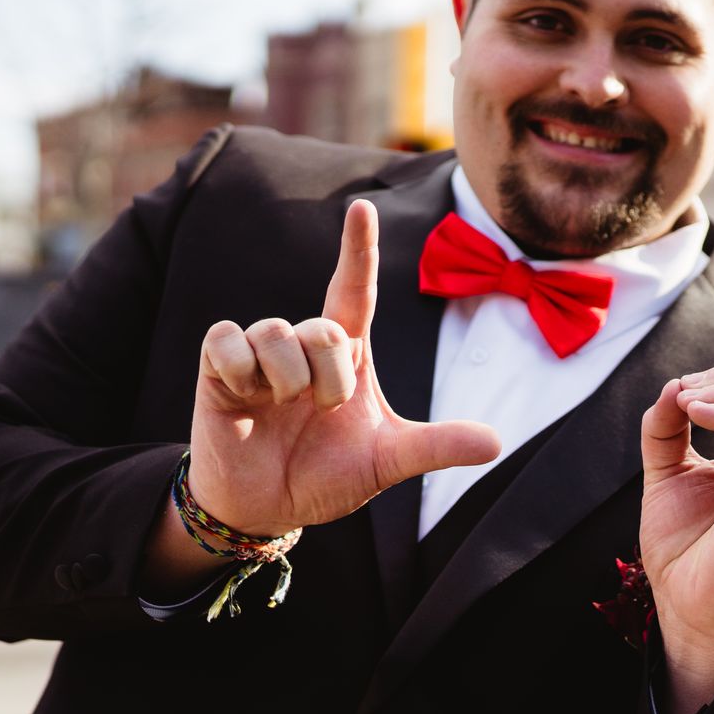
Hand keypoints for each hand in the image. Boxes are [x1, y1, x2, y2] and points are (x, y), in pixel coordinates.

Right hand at [187, 200, 501, 536]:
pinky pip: (227, 340)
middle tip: (320, 411)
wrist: (269, 506)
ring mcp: (261, 352)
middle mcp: (304, 343)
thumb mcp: (387, 461)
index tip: (362, 206)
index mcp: (346, 354)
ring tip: (280, 407)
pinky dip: (241, 373)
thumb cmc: (327, 475)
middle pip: (323, 328)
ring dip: (286, 381)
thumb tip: (496, 443)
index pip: (354, 288)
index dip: (359, 248)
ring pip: (276, 333)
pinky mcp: (217, 365)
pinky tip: (244, 398)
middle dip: (329, 380)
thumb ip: (436, 447)